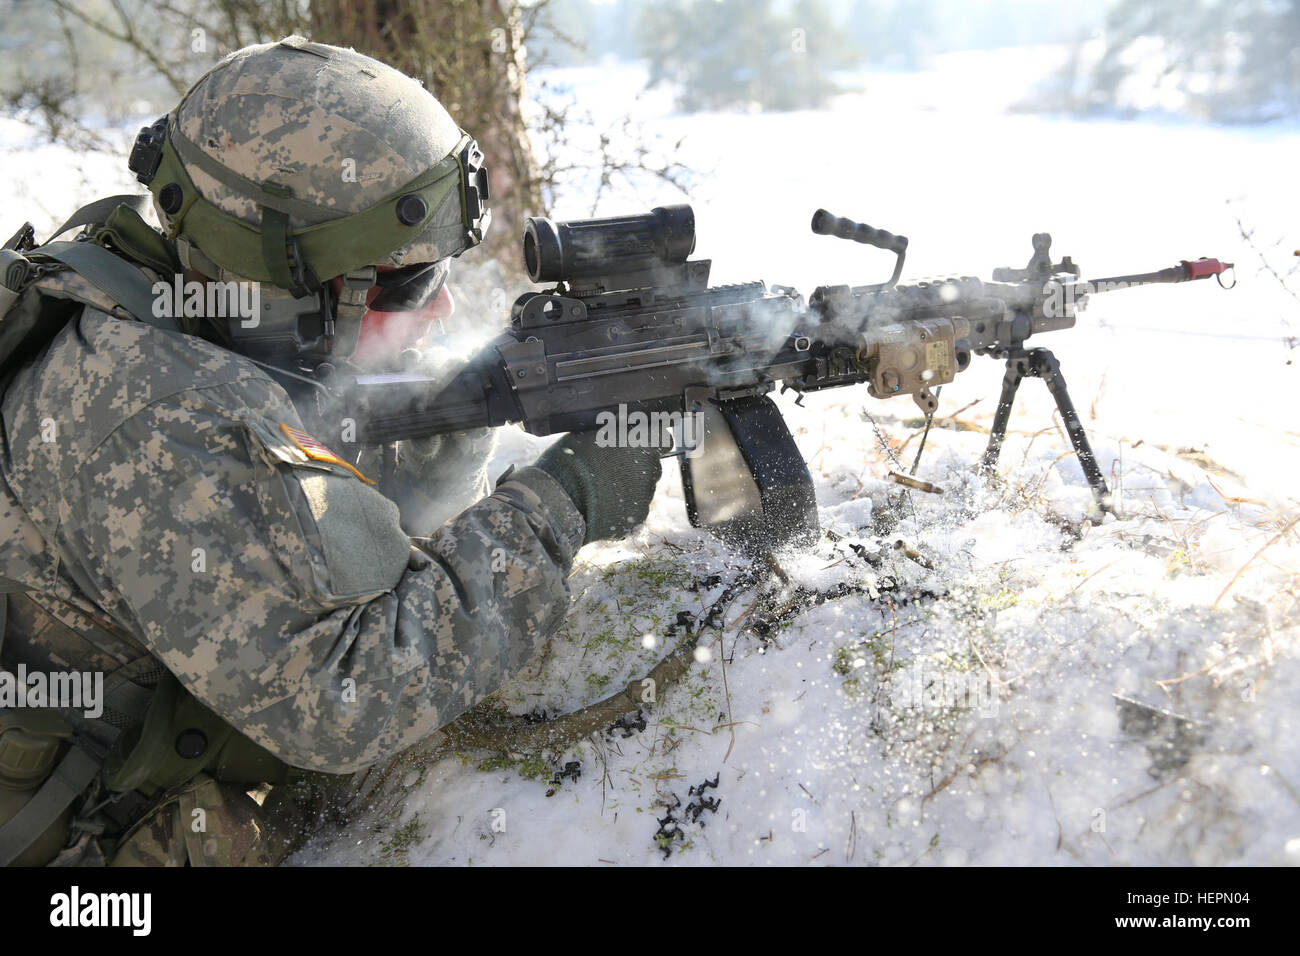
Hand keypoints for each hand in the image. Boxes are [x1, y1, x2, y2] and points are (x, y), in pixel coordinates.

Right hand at [534, 430, 663, 543]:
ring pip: (643, 489)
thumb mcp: (591, 434)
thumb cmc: (569, 462)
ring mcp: (646, 495)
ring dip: (628, 488)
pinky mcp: (638, 517)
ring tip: (601, 491)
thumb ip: (615, 433)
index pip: (662, 440)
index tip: (639, 446)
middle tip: (610, 471)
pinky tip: (602, 506)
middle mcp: (650, 468)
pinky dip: (622, 508)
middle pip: (652, 465)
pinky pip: (635, 510)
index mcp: (641, 443)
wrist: (559, 501)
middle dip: (636, 467)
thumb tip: (621, 431)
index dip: (651, 443)